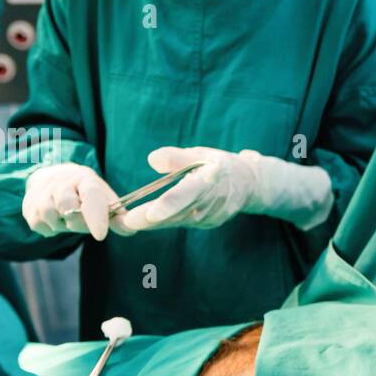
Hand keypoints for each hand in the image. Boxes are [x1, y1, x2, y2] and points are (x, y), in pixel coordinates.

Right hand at [22, 163, 132, 240]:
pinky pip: (39, 224)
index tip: (100, 235)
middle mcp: (62, 182)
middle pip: (68, 209)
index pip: (91, 196)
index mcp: (86, 180)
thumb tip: (131, 229)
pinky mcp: (29, 205)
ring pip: (51, 216)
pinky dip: (50, 228)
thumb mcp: (105, 200)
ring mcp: (43, 192)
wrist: (55, 178)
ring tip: (68, 218)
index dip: (95, 216)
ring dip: (62, 225)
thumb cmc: (87, 193)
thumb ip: (117, 217)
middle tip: (85, 222)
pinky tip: (56, 220)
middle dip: (79, 223)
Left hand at [121, 145, 334, 232]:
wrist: (249, 184)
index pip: (190, 193)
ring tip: (128, 222)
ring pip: (179, 221)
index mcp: (213, 177)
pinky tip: (145, 222)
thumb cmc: (217, 163)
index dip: (170, 204)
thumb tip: (152, 159)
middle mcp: (214, 199)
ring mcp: (213, 214)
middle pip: (180, 212)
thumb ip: (176, 157)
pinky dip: (164, 223)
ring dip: (154, 223)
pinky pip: (183, 223)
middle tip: (127, 221)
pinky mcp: (209, 223)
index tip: (150, 213)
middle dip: (152, 219)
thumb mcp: (201, 152)